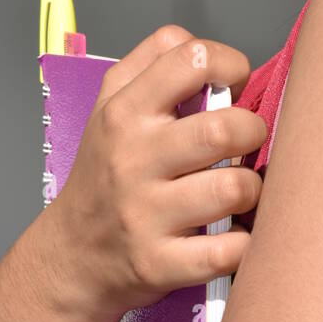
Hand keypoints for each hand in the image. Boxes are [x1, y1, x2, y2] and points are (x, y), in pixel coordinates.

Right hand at [45, 26, 267, 314]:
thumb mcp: (111, 107)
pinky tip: (234, 234)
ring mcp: (144, 214)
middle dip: (252, 131)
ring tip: (239, 190)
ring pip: (233, 189)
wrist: (70, 254)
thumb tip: (216, 59)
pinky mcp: (159, 262)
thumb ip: (156, 67)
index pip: (189, 58)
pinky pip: (227, 250)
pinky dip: (245, 243)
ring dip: (252, 189)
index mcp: (123, 111)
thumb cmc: (107, 173)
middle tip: (246, 141)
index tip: (234, 83)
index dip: (228, 62)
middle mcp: (132, 159)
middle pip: (223, 129)